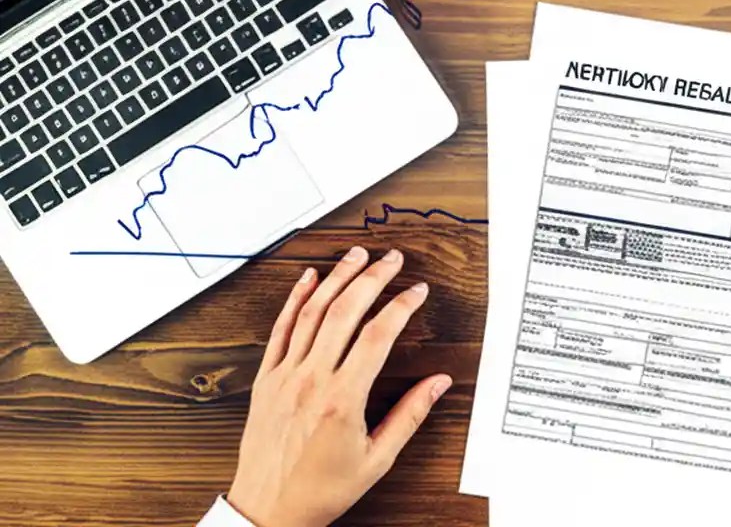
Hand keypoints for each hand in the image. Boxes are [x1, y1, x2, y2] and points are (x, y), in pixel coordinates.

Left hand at [226, 246, 452, 526]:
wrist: (267, 510)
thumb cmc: (320, 491)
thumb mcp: (377, 459)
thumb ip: (409, 416)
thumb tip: (438, 384)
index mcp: (342, 399)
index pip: (377, 336)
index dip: (401, 307)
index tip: (417, 291)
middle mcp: (311, 381)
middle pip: (345, 313)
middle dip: (372, 279)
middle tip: (391, 259)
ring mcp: (285, 377)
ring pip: (312, 313)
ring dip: (336, 278)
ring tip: (356, 256)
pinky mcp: (266, 380)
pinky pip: (280, 330)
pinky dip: (294, 300)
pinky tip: (307, 280)